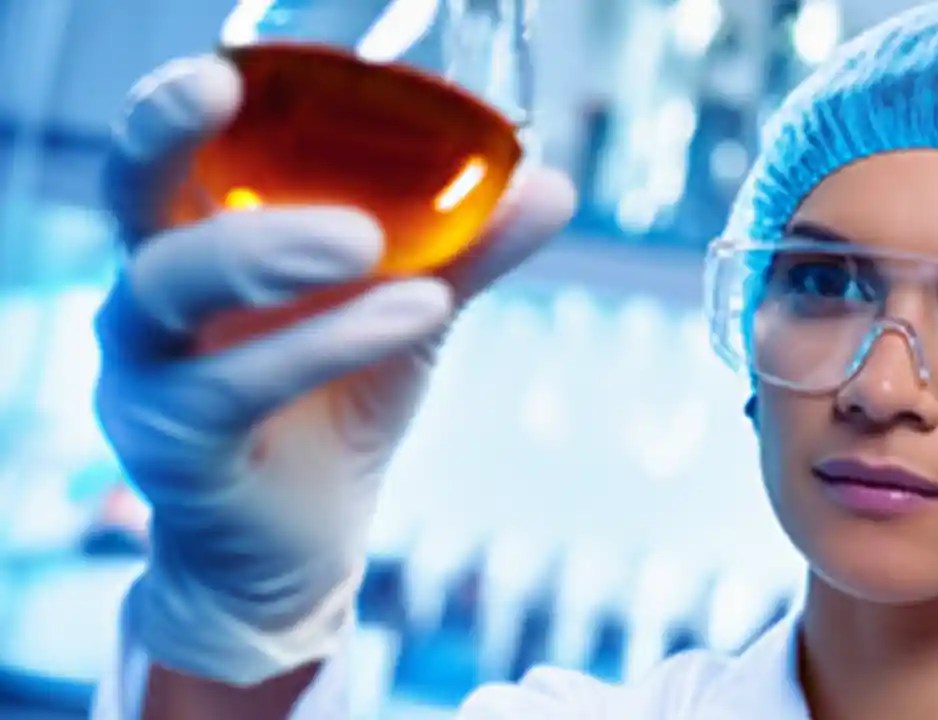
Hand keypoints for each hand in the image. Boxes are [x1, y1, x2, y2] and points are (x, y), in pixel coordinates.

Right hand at [94, 55, 574, 685]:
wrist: (301, 540)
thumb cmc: (339, 405)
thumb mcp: (407, 311)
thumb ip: (465, 250)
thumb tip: (552, 183)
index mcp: (198, 241)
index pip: (161, 152)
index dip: (175, 107)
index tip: (225, 71)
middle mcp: (151, 294)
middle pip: (129, 192)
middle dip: (175, 140)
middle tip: (236, 98)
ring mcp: (146, 370)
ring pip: (169, 284)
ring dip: (271, 249)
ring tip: (371, 247)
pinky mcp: (172, 444)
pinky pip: (232, 383)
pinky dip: (326, 341)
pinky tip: (413, 317)